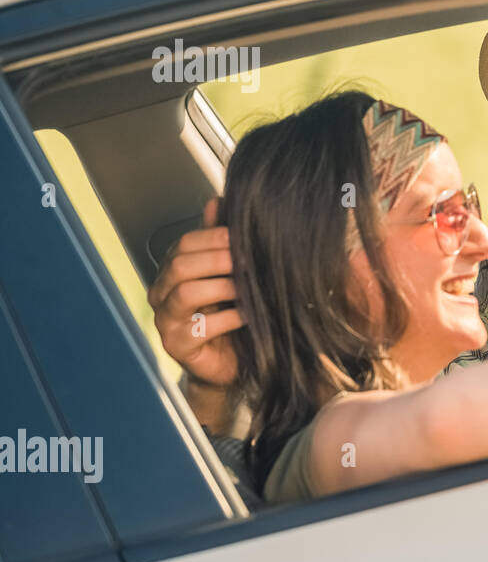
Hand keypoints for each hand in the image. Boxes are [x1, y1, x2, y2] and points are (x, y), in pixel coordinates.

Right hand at [147, 197, 242, 387]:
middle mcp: (162, 292)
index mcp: (172, 270)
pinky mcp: (176, 345)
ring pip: (186, 293)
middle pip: (180, 265)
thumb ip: (219, 241)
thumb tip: (218, 201)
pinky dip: (229, 318)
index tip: (244, 237)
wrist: (230, 360)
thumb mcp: (227, 273)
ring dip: (224, 287)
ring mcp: (165, 320)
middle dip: (219, 260)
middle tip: (250, 261)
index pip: (184, 244)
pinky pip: (201, 327)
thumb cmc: (228, 312)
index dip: (214, 237)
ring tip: (250, 288)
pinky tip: (249, 315)